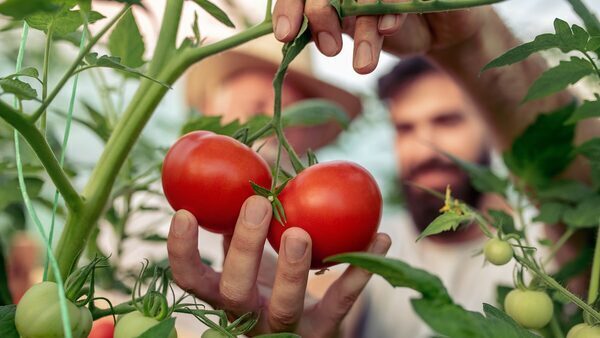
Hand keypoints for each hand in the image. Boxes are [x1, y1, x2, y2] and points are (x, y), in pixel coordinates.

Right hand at [167, 195, 390, 336]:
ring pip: (284, 306)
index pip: (192, 279)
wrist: (306, 329)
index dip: (182, 250)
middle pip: (234, 291)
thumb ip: (248, 214)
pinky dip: (360, 271)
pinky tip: (381, 237)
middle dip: (243, 247)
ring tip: (301, 232)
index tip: (183, 211)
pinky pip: (340, 302)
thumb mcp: (255, 251)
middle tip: (256, 204)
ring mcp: (286, 328)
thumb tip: (259, 155)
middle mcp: (249, 316)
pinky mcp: (322, 332)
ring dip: (292, 268)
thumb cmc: (273, 278)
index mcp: (226, 294)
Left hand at [273, 0, 490, 72]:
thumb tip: (288, 36)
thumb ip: (321, 28)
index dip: (289, 6)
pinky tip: (387, 28)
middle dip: (321, 15)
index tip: (284, 35)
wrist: (437, 29)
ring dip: (363, 30)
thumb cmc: (383, 27)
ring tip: (362, 67)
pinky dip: (390, 10)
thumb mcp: (351, 29)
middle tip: (329, 50)